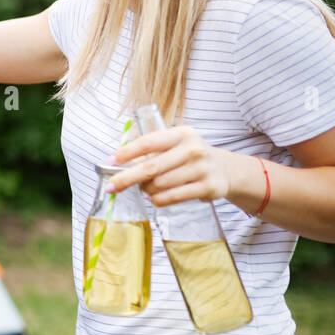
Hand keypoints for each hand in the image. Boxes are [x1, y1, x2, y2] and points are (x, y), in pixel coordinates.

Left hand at [108, 126, 240, 206]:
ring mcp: (202, 168)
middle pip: (150, 167)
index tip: (110, 161)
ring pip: (159, 185)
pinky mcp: (208, 187)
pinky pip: (171, 197)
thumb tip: (117, 164)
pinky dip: (158, 200)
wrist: (225, 170)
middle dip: (126, 178)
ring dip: (146, 190)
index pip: (148, 142)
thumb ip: (151, 151)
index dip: (126, 153)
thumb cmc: (190, 157)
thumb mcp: (175, 145)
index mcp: (182, 134)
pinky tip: (155, 198)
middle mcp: (193, 149)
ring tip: (147, 189)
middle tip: (111, 187)